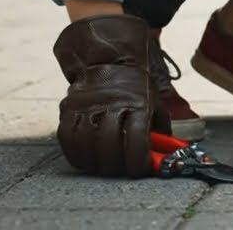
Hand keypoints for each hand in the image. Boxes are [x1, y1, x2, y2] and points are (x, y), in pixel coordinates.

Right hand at [52, 14, 168, 176]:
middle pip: (109, 145)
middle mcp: (112, 104)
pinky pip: (67, 137)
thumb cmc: (137, 88)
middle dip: (115, 166)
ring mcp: (88, 105)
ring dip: (94, 163)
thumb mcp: (154, 103)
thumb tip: (165, 155)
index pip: (137, 139)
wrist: (110, 61)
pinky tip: (84, 159)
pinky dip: (75, 154)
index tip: (140, 170)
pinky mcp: (69, 107)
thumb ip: (159, 128)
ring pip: (86, 144)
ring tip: (102, 167)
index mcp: (138, 103)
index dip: (138, 162)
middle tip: (119, 171)